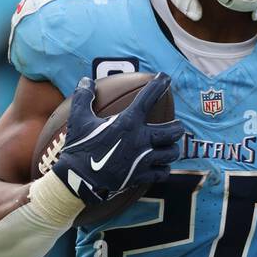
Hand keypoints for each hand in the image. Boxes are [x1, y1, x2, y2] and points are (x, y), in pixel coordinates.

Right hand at [53, 73, 183, 205]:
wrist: (78, 178)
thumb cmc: (79, 146)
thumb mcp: (78, 119)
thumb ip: (84, 97)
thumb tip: (86, 81)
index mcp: (128, 121)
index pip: (149, 97)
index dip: (159, 84)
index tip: (166, 78)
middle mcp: (140, 139)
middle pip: (173, 131)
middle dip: (177, 127)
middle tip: (176, 125)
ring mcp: (143, 159)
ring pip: (171, 153)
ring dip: (172, 149)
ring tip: (170, 146)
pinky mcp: (141, 176)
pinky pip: (162, 173)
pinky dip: (164, 169)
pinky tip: (162, 166)